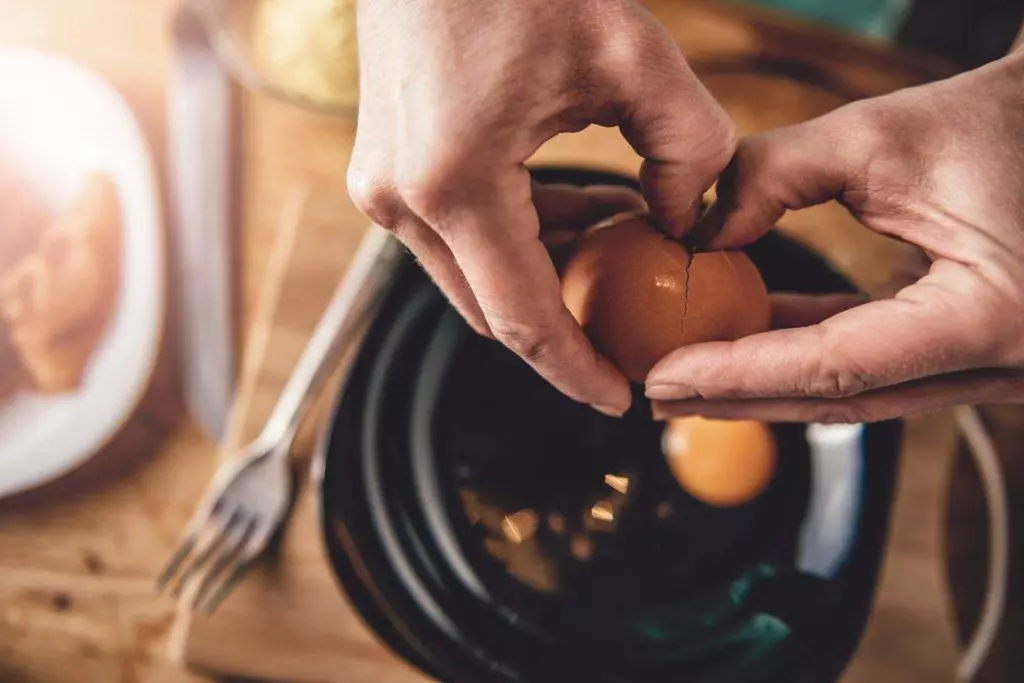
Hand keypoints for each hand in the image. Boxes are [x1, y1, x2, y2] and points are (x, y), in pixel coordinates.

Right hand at [348, 0, 734, 415]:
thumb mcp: (634, 55)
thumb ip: (687, 151)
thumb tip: (682, 222)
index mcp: (456, 185)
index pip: (524, 319)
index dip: (576, 370)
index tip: (622, 398)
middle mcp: (403, 202)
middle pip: (494, 310)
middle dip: (569, 325)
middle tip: (638, 319)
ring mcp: (386, 188)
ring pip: (475, 278)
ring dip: (548, 274)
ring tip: (625, 240)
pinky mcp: (388, 170)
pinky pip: (459, 238)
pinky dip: (519, 240)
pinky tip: (582, 205)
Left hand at [647, 50, 1023, 422]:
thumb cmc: (993, 124)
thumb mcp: (878, 135)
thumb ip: (775, 173)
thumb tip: (700, 232)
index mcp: (988, 317)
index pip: (837, 367)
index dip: (741, 374)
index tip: (665, 374)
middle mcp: (1000, 364)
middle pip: (840, 401)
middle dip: (740, 398)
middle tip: (657, 393)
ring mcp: (989, 369)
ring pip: (855, 395)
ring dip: (767, 386)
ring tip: (688, 378)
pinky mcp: (970, 355)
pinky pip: (875, 368)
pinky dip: (808, 357)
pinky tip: (749, 342)